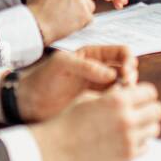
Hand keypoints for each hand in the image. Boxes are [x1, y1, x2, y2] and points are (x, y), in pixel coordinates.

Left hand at [13, 47, 132, 120]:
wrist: (29, 102)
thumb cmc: (42, 78)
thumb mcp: (62, 65)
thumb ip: (86, 66)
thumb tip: (112, 74)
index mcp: (92, 55)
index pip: (120, 52)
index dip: (128, 59)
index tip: (127, 70)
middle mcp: (99, 70)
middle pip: (126, 70)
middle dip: (131, 76)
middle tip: (127, 85)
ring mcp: (98, 88)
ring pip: (123, 87)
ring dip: (127, 91)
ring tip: (121, 97)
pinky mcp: (95, 104)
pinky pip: (114, 102)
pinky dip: (118, 103)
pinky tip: (114, 107)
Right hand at [23, 0, 94, 44]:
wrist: (35, 24)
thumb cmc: (35, 9)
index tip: (62, 2)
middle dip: (79, 2)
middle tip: (66, 11)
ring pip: (89, 5)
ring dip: (81, 12)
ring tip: (66, 18)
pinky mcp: (85, 12)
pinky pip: (89, 17)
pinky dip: (82, 23)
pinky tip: (69, 24)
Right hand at [30, 83, 160, 160]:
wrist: (56, 150)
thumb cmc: (69, 121)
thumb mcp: (89, 98)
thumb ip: (112, 94)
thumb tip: (129, 90)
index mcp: (117, 100)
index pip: (149, 92)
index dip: (144, 93)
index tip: (139, 97)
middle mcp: (126, 119)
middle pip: (157, 110)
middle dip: (149, 108)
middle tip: (140, 111)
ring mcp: (128, 139)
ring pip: (154, 129)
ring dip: (145, 126)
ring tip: (132, 126)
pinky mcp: (126, 157)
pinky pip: (145, 146)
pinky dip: (139, 142)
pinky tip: (125, 140)